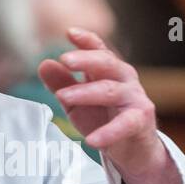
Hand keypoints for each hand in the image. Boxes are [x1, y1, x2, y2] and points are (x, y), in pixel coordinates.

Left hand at [39, 28, 184, 183]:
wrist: (132, 150)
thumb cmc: (104, 120)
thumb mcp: (77, 102)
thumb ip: (62, 83)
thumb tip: (43, 63)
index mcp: (109, 71)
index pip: (99, 50)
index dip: (86, 40)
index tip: (69, 33)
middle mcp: (124, 79)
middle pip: (107, 63)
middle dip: (86, 59)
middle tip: (65, 59)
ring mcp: (135, 98)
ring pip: (110, 90)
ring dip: (85, 93)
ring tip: (61, 96)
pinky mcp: (141, 120)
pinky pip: (124, 124)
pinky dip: (107, 133)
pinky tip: (91, 140)